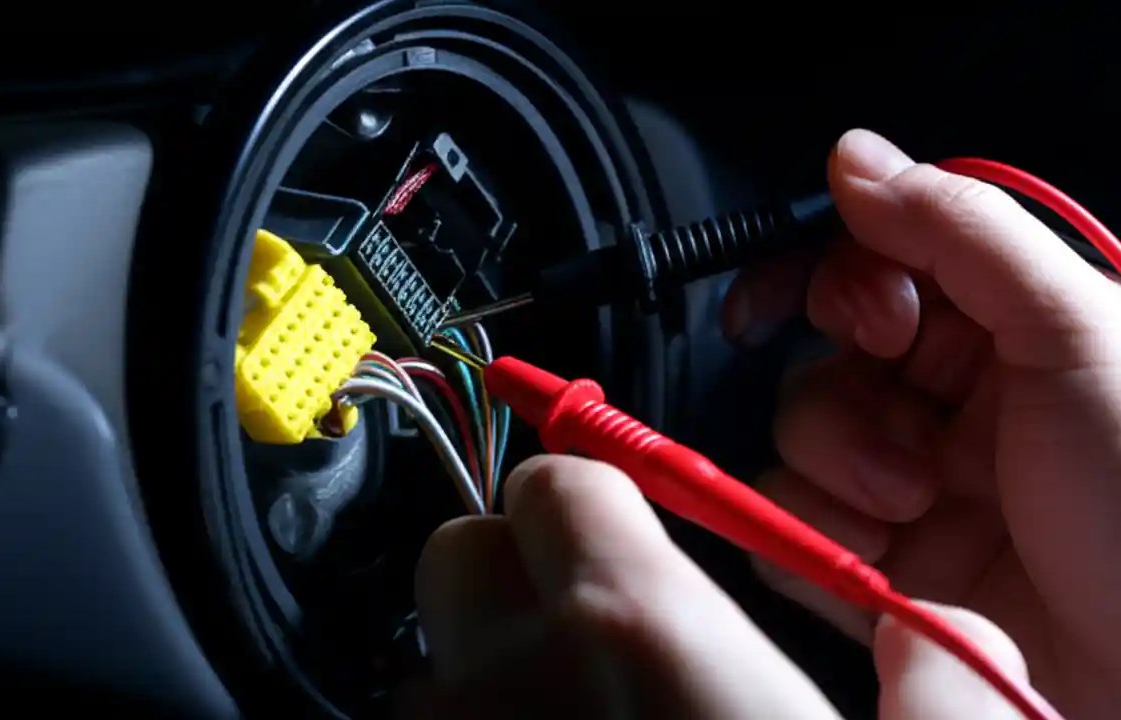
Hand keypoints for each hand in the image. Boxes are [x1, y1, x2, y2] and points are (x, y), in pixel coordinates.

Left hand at [408, 456, 1032, 718]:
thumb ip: (936, 688)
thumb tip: (938, 636)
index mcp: (632, 627)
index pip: (557, 480)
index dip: (594, 500)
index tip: (621, 535)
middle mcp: (509, 678)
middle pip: (463, 552)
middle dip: (517, 572)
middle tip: (586, 633)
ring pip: (438, 666)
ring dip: (491, 683)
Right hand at [721, 129, 1120, 717]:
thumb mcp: (1079, 336)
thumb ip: (961, 229)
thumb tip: (857, 156)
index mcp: (1006, 330)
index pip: (880, 261)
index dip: (842, 273)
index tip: (848, 309)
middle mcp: (948, 401)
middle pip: (821, 348)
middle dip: (850, 383)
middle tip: (900, 402)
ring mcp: (902, 482)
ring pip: (793, 430)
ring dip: (840, 462)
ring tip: (915, 502)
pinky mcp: (867, 559)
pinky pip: (781, 519)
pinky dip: (810, 531)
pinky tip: (882, 553)